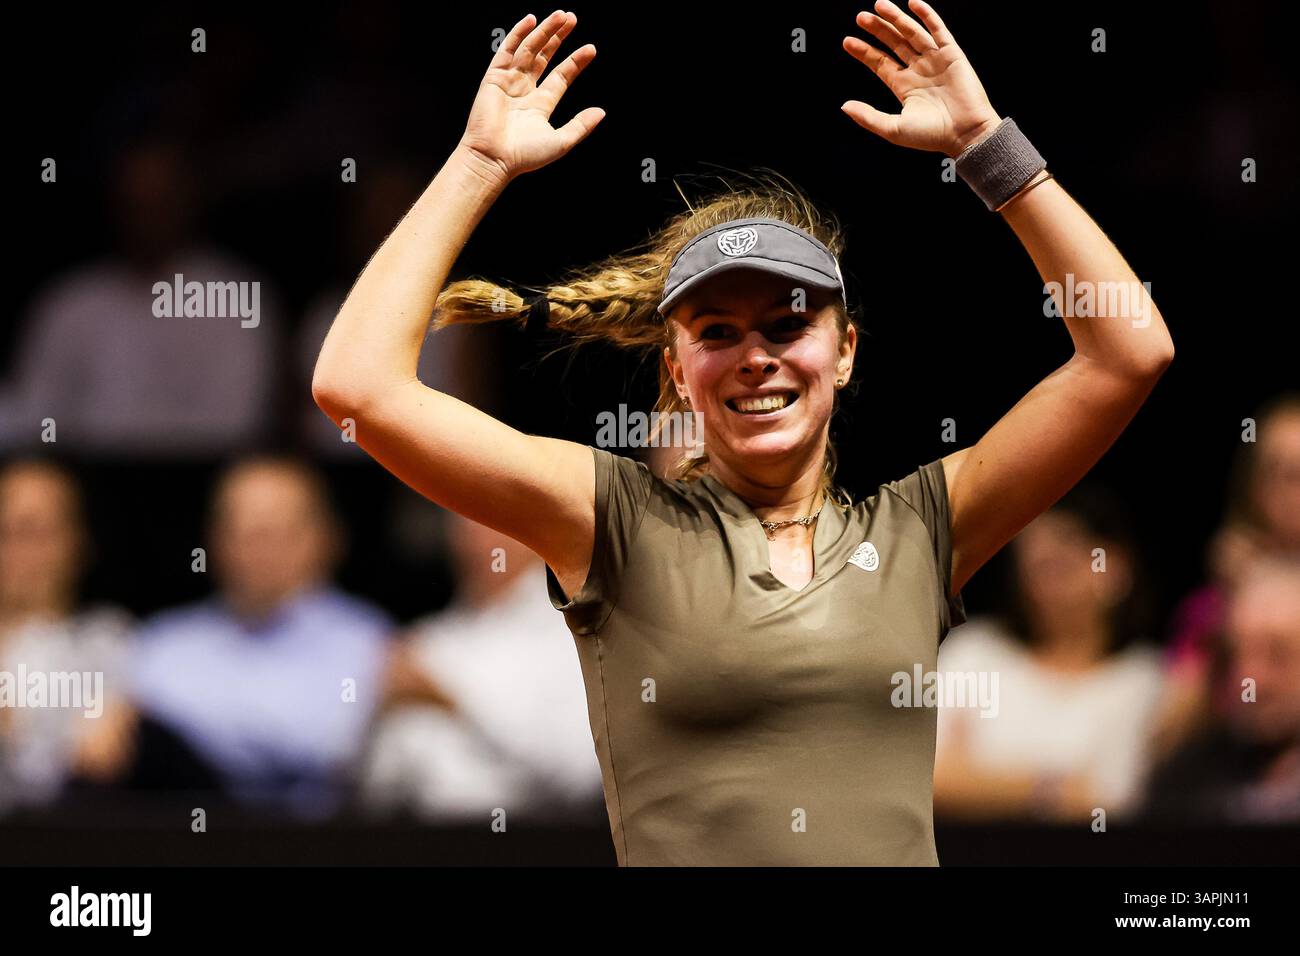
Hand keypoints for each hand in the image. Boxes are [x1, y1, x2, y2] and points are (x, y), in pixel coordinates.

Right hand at [456, 10, 604, 186]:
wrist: (494, 159)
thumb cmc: (524, 156)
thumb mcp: (561, 141)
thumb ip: (581, 125)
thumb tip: (601, 112)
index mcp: (540, 104)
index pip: (561, 76)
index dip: (576, 61)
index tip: (591, 49)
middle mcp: (525, 90)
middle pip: (544, 57)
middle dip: (558, 37)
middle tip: (571, 19)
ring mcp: (509, 82)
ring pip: (528, 49)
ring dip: (543, 31)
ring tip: (559, 16)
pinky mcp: (494, 78)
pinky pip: (507, 51)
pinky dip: (518, 34)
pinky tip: (531, 20)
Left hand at [841, 0, 1000, 156]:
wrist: (965, 134)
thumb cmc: (931, 136)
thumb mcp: (893, 129)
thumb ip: (868, 117)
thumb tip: (844, 106)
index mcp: (903, 86)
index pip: (880, 63)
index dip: (864, 52)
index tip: (847, 41)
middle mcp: (918, 70)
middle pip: (894, 43)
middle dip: (878, 30)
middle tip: (860, 17)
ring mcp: (935, 60)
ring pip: (912, 33)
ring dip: (897, 18)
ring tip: (879, 5)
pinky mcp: (952, 54)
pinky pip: (938, 30)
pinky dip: (927, 16)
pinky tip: (913, 4)